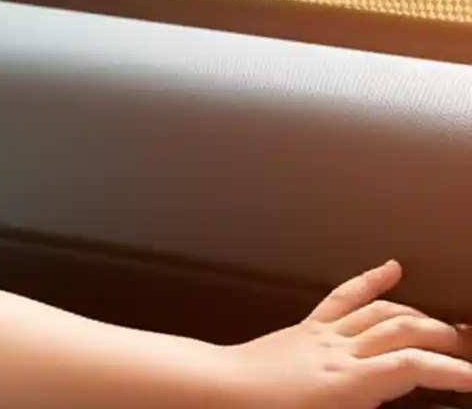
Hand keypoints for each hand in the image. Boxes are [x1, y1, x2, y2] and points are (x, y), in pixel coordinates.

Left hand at [221, 260, 471, 408]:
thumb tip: (391, 401)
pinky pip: (342, 299)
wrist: (215, 392)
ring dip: (421, 317)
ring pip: (381, 312)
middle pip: (405, 332)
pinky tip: (393, 268)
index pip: (413, 368)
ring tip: (451, 329)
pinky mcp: (307, 328)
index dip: (453, 372)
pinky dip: (370, 281)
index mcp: (346, 384)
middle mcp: (340, 353)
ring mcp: (323, 336)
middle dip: (447, 341)